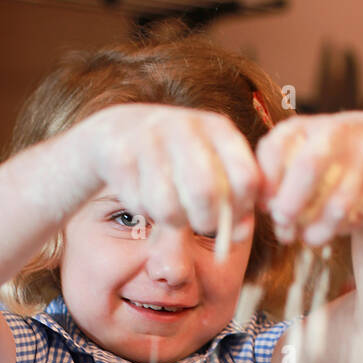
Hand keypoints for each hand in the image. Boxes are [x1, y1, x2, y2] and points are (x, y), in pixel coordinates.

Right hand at [77, 103, 261, 251]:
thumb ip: (234, 201)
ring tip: (172, 211)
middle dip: (206, 221)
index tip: (230, 218)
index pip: (246, 178)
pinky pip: (139, 206)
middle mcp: (185, 127)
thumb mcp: (212, 169)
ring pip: (169, 208)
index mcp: (218, 128)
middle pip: (206, 193)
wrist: (117, 130)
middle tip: (200, 224)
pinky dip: (145, 212)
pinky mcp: (120, 156)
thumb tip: (239, 235)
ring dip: (173, 221)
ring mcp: (150, 139)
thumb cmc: (177, 158)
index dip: (241, 209)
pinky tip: (145, 196)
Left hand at [255, 110, 362, 246]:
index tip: (265, 206)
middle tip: (283, 225)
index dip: (265, 185)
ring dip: (317, 229)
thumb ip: (271, 180)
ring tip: (308, 238)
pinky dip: (342, 228)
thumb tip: (264, 206)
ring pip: (338, 203)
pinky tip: (334, 229)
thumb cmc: (323, 162)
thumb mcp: (293, 158)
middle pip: (309, 166)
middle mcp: (335, 132)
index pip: (273, 149)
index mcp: (301, 127)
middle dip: (291, 204)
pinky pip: (360, 213)